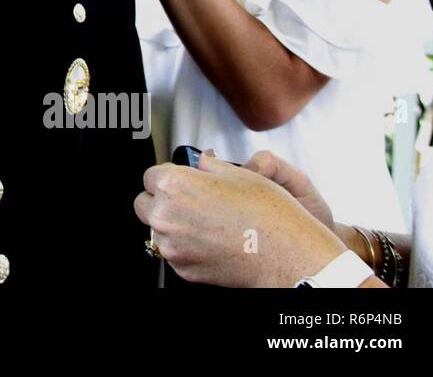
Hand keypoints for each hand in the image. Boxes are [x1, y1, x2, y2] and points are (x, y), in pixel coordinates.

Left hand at [135, 152, 347, 286]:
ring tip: (205, 223)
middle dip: (161, 200)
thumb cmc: (267, 215)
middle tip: (188, 201)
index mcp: (174, 185)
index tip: (180, 180)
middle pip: (146, 203)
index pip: (150, 176)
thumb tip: (201, 163)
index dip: (168, 176)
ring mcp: (173, 245)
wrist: (286, 256)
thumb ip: (208, 165)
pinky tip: (211, 240)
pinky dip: (185, 246)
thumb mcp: (238, 173)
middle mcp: (167, 216)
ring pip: (157, 230)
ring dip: (173, 225)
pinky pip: (173, 253)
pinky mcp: (183, 268)